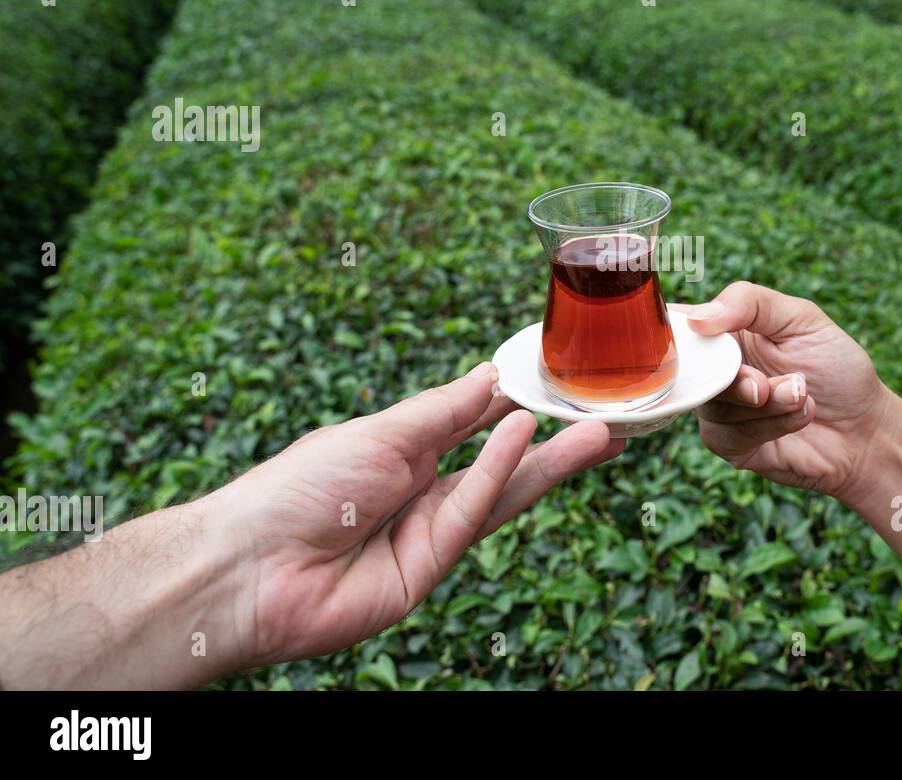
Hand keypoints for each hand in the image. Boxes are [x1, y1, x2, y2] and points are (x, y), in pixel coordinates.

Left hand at [205, 362, 623, 668]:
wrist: (247, 567)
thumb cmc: (296, 487)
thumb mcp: (378, 432)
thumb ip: (442, 412)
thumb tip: (491, 377)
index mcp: (399, 453)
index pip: (470, 423)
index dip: (514, 402)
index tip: (561, 381)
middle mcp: (418, 493)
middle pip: (498, 463)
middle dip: (553, 441)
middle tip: (607, 418)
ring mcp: (426, 535)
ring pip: (501, 492)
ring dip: (551, 460)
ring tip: (603, 432)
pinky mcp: (428, 571)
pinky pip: (470, 513)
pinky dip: (498, 471)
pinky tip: (528, 434)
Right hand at [675, 282, 889, 500]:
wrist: (866, 429)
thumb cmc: (837, 368)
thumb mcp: (802, 319)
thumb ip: (750, 303)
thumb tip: (698, 317)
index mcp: (726, 331)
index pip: (679, 323)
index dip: (676, 330)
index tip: (704, 336)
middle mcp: (715, 369)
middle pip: (689, 368)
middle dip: (734, 377)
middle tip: (766, 384)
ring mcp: (719, 408)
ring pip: (712, 404)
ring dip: (767, 402)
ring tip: (803, 394)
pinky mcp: (730, 445)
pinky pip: (728, 435)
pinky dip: (770, 425)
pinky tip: (800, 417)